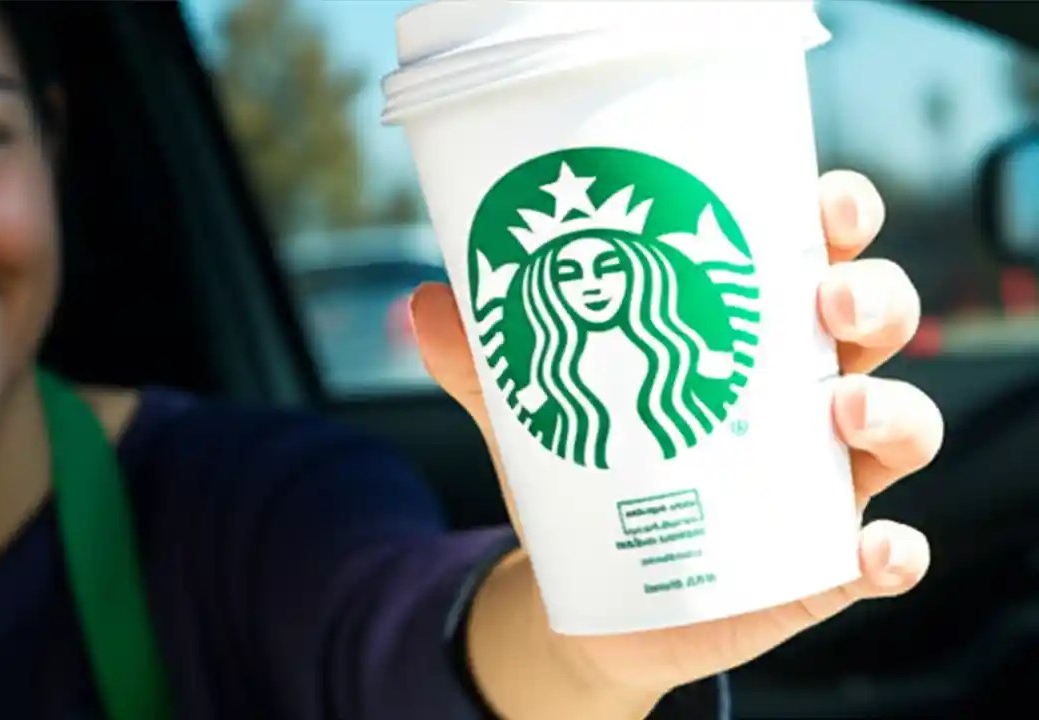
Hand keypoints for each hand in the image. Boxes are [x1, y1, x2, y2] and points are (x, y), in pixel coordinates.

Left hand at [410, 170, 942, 705]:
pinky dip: (893, 553)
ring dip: (894, 409)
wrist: (599, 593)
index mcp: (753, 333)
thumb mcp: (540, 406)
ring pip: (901, 426)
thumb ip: (486, 360)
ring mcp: (825, 479)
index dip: (838, 216)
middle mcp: (807, 394)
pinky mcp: (823, 561)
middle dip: (872, 296)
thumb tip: (428, 300)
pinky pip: (885, 554)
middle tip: (828, 300)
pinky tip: (870, 550)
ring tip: (841, 410)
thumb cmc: (594, 471)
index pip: (815, 253)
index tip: (825, 200)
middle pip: (873, 325)